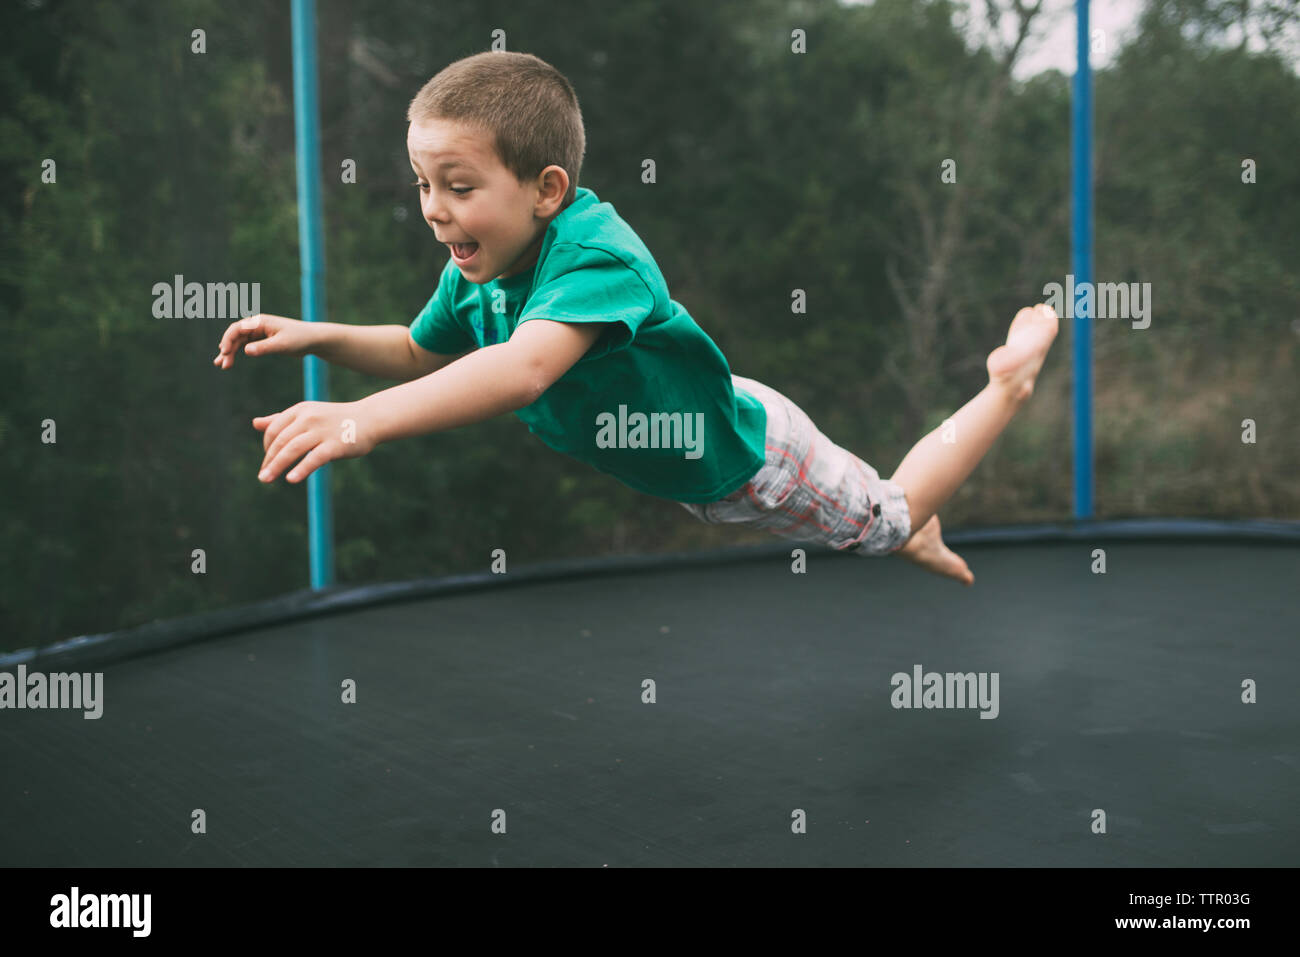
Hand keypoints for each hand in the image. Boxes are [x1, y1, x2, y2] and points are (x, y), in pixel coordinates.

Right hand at [214, 314, 316, 369]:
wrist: (312, 339)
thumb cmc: (299, 339)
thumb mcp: (282, 344)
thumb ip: (264, 347)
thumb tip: (246, 350)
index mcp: (260, 322)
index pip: (237, 328)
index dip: (228, 339)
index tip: (225, 352)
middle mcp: (256, 325)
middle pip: (235, 336)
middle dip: (227, 349)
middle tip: (221, 365)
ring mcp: (258, 333)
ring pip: (239, 342)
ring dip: (230, 353)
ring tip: (222, 366)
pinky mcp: (262, 340)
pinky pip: (246, 346)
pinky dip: (238, 353)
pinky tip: (230, 361)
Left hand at [253, 400, 375, 483]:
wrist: (369, 419)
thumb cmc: (336, 420)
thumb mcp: (307, 415)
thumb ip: (281, 420)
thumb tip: (255, 423)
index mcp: (300, 410)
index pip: (274, 430)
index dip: (267, 447)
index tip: (268, 461)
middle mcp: (308, 418)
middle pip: (280, 441)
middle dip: (269, 460)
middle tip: (262, 477)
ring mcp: (322, 431)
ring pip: (292, 449)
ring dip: (277, 466)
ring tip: (266, 479)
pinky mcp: (335, 445)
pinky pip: (314, 458)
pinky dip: (302, 469)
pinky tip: (291, 479)